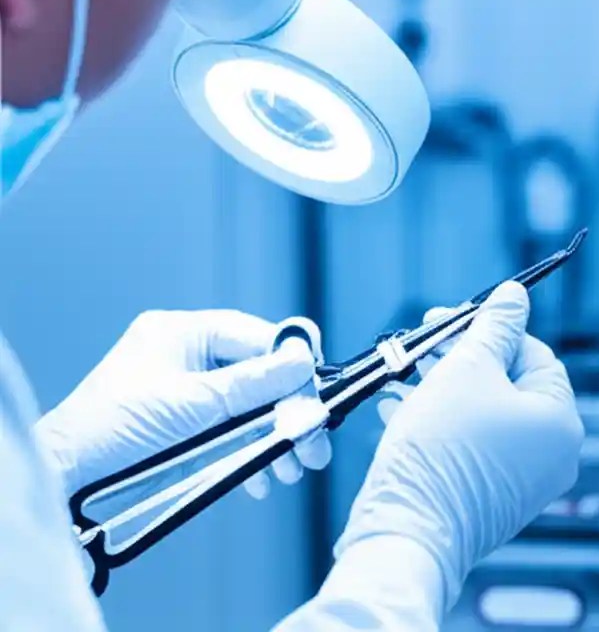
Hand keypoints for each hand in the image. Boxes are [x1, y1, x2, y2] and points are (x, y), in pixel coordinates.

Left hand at [34, 310, 330, 497]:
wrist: (69, 478)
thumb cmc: (111, 429)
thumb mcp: (193, 404)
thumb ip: (253, 384)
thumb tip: (301, 362)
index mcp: (183, 333)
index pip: (257, 336)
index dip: (292, 363)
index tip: (316, 392)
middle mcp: (188, 357)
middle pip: (260, 375)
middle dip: (289, 410)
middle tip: (313, 440)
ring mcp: (188, 393)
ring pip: (252, 408)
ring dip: (276, 438)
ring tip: (292, 468)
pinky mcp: (188, 428)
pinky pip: (234, 433)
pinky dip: (252, 454)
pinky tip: (261, 478)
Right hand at [333, 282, 583, 606]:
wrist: (408, 532)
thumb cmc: (441, 452)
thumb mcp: (467, 368)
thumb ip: (494, 326)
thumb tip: (515, 297)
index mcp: (561, 421)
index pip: (536, 354)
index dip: (492, 330)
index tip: (454, 319)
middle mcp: (553, 455)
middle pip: (510, 386)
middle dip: (462, 360)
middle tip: (426, 345)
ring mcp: (524, 482)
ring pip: (485, 417)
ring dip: (444, 390)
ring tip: (405, 376)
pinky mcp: (492, 501)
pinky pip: (472, 448)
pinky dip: (442, 425)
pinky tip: (400, 409)